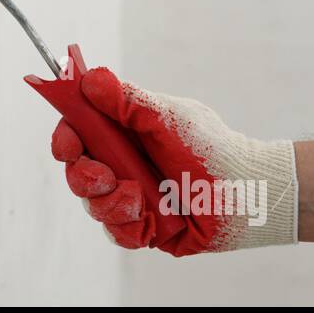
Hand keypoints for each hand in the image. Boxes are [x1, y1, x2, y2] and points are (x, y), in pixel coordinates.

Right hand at [52, 67, 297, 255]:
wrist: (248, 191)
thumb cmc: (211, 148)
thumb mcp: (166, 117)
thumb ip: (127, 101)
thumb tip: (89, 78)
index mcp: (123, 133)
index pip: (78, 132)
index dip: (66, 138)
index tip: (68, 144)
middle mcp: (122, 164)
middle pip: (77, 171)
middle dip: (83, 176)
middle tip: (106, 177)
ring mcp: (130, 197)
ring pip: (94, 205)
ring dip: (110, 203)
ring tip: (139, 199)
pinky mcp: (143, 228)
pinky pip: (117, 234)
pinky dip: (128, 227)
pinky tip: (149, 218)